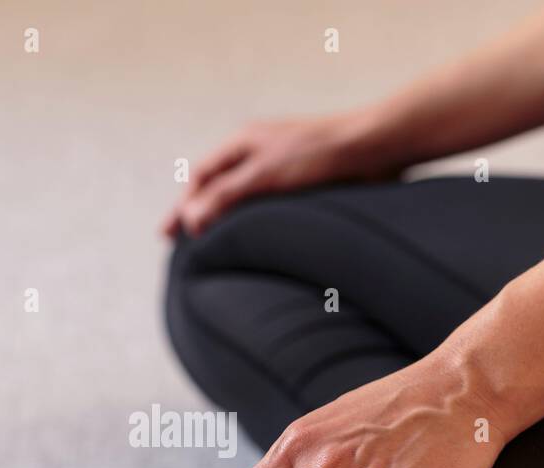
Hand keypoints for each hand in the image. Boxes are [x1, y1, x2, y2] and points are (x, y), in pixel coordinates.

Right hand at [161, 111, 391, 237]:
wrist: (375, 149)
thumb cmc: (320, 154)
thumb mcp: (265, 174)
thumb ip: (227, 196)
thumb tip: (191, 219)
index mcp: (244, 142)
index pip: (200, 177)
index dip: (182, 206)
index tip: (168, 235)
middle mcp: (259, 153)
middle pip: (217, 186)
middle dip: (198, 214)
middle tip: (182, 246)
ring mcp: (280, 168)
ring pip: (241, 198)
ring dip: (224, 221)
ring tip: (213, 249)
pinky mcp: (302, 185)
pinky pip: (266, 207)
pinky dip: (251, 224)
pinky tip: (253, 243)